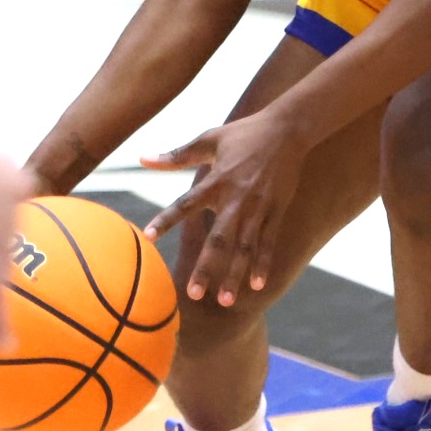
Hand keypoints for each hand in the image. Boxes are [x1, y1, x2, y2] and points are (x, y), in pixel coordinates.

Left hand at [141, 113, 308, 306]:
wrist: (288, 129)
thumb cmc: (243, 133)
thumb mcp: (208, 139)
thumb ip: (176, 155)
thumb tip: (142, 159)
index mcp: (216, 181)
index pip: (185, 204)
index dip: (167, 220)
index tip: (148, 237)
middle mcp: (236, 198)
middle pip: (218, 239)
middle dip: (207, 267)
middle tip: (194, 294)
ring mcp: (258, 208)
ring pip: (244, 248)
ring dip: (234, 275)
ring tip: (224, 301)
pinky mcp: (276, 211)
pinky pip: (268, 242)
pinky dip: (262, 264)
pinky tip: (257, 285)